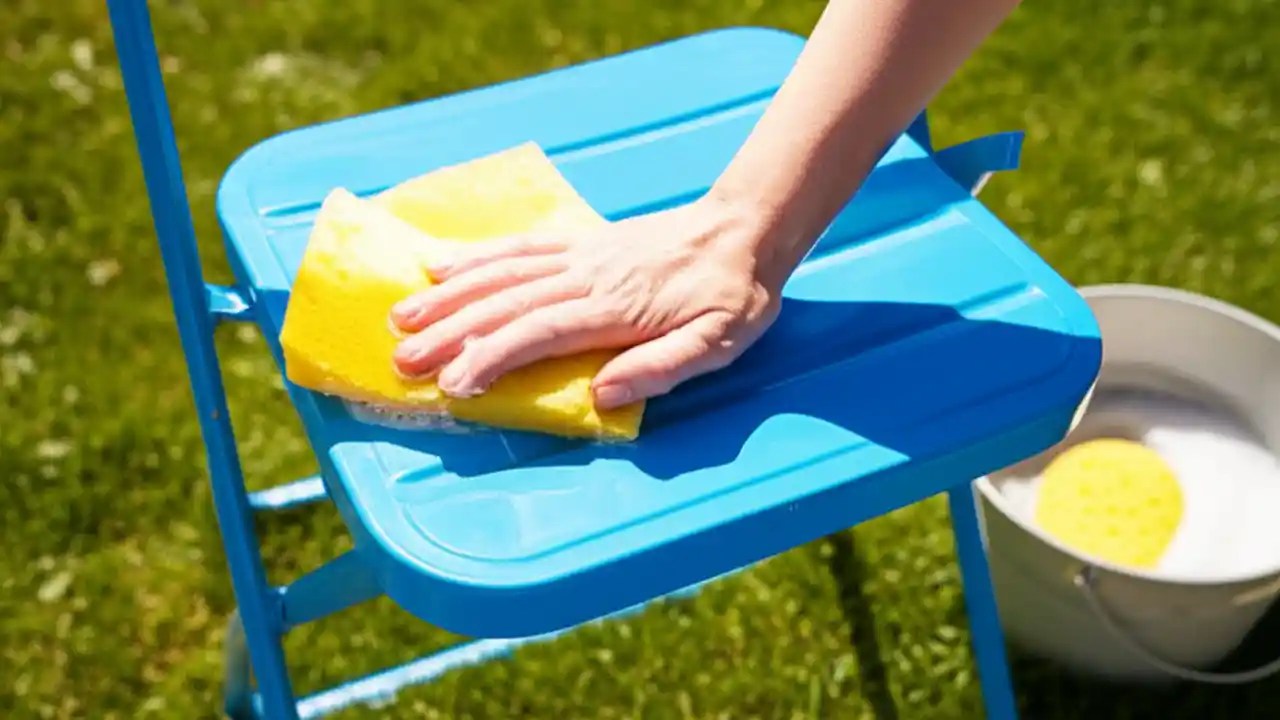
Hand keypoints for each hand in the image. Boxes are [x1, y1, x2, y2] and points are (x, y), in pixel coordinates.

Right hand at [390, 198, 784, 409]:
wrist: (744, 230)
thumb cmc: (733, 298)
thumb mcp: (716, 344)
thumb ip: (660, 369)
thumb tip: (601, 396)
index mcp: (616, 310)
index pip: (540, 334)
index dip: (492, 357)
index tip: (451, 383)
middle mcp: (587, 277)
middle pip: (507, 304)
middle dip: (451, 332)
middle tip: (403, 360)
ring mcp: (580, 255)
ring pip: (503, 272)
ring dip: (450, 295)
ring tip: (403, 316)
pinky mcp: (581, 242)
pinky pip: (520, 246)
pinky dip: (477, 256)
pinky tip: (442, 265)